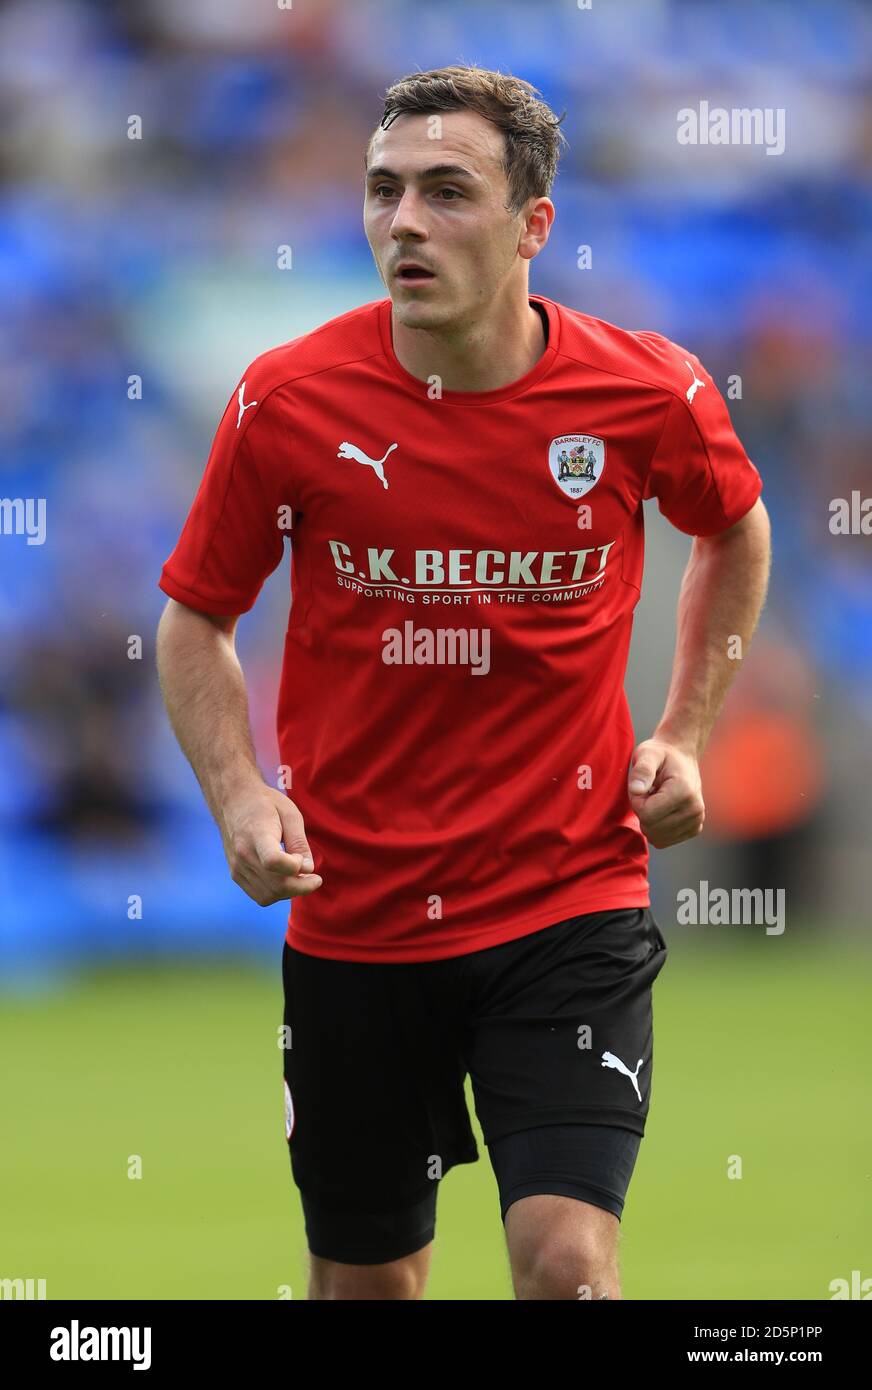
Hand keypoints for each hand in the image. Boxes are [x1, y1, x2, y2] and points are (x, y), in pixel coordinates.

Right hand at [219, 783, 322, 904]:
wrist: (233, 801)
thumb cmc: (265, 804)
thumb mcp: (290, 814)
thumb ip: (300, 842)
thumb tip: (307, 869)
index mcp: (257, 834)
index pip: (273, 861)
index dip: (293, 866)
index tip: (301, 859)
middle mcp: (243, 854)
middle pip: (275, 884)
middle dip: (301, 887)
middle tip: (315, 879)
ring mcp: (237, 867)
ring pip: (268, 895)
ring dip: (290, 892)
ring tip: (301, 879)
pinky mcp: (235, 874)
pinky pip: (259, 896)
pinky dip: (277, 893)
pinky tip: (286, 880)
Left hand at [627, 738, 704, 848]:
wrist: (681, 756)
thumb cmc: (661, 755)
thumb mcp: (647, 754)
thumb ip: (642, 770)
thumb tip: (636, 789)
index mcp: (683, 791)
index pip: (647, 814)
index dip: (636, 801)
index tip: (641, 787)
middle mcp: (695, 808)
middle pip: (652, 828)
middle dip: (642, 812)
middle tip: (648, 792)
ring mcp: (697, 820)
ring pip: (657, 838)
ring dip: (649, 821)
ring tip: (655, 800)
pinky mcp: (695, 828)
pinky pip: (665, 840)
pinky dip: (658, 828)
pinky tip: (662, 809)